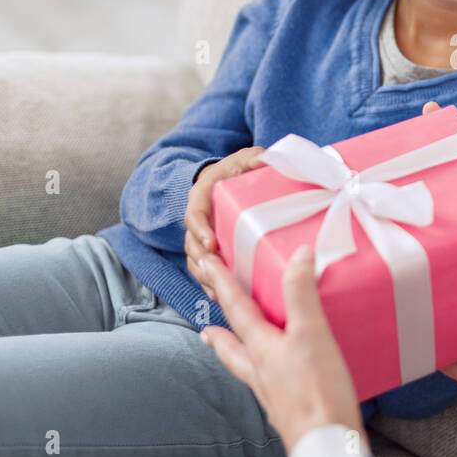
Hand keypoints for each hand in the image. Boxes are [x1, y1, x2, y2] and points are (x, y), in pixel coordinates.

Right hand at [185, 146, 265, 298]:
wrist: (229, 179)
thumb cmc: (237, 169)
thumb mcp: (245, 158)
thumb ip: (253, 158)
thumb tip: (264, 160)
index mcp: (201, 198)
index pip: (194, 215)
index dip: (200, 230)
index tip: (212, 244)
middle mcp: (197, 220)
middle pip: (192, 245)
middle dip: (203, 261)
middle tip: (219, 275)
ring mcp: (202, 238)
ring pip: (196, 262)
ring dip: (205, 278)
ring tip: (219, 293)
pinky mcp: (211, 252)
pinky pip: (206, 271)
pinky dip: (211, 284)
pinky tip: (220, 298)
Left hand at [199, 244, 366, 451]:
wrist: (326, 443)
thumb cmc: (317, 391)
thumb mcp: (311, 332)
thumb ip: (301, 293)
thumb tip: (298, 255)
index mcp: (262, 348)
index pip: (237, 309)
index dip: (222, 283)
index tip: (206, 264)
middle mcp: (261, 372)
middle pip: (233, 347)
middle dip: (220, 332)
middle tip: (205, 326)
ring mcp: (273, 395)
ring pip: (247, 370)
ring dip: (235, 357)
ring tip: (229, 352)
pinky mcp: (290, 411)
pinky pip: (269, 389)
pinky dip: (266, 379)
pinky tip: (277, 383)